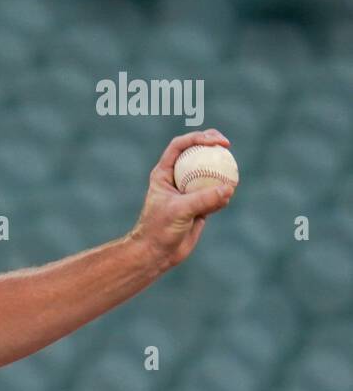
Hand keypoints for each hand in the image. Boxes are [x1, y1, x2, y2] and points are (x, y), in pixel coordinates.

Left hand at [128, 128, 235, 271]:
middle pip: (196, 153)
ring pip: (209, 174)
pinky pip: (216, 194)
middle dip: (212, 145)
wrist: (157, 253)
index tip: (217, 141)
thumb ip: (204, 199)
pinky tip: (224, 203)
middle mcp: (176, 179)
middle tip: (227, 145)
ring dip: (222, 173)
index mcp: (163, 173)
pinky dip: (223, 196)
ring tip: (232, 177)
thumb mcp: (180, 211)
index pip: (180, 146)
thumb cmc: (159, 229)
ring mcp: (189, 191)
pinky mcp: (200, 205)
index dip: (198, 138)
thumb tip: (229, 187)